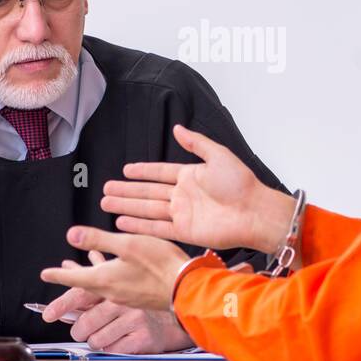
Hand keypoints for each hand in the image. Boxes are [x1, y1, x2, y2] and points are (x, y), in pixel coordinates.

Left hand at [42, 251, 194, 352]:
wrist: (187, 287)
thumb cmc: (161, 264)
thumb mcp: (128, 244)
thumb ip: (99, 240)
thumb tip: (72, 235)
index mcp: (105, 278)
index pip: (74, 279)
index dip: (58, 276)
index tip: (45, 275)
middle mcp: (112, 294)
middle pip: (82, 305)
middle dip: (65, 308)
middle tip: (49, 314)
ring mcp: (125, 304)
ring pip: (97, 312)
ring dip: (83, 314)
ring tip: (75, 314)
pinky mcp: (139, 308)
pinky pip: (114, 316)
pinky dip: (104, 312)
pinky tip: (109, 305)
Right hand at [100, 124, 295, 253]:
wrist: (255, 211)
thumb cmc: (242, 184)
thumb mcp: (218, 155)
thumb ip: (196, 143)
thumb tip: (178, 128)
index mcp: (190, 176)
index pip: (159, 173)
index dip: (142, 172)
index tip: (125, 170)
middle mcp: (183, 195)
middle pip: (148, 192)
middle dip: (126, 191)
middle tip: (105, 189)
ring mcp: (182, 214)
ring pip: (147, 209)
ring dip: (127, 207)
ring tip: (107, 203)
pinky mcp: (185, 232)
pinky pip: (157, 228)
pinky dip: (140, 225)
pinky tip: (123, 221)